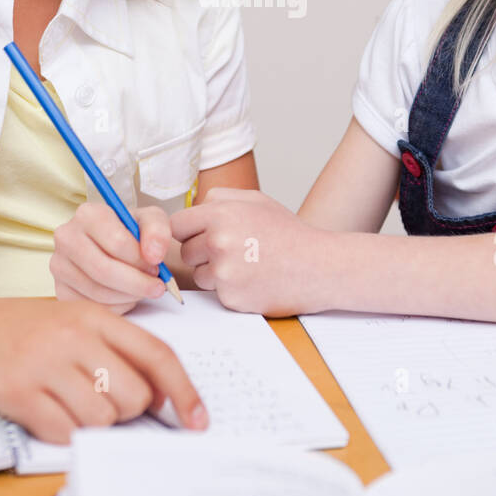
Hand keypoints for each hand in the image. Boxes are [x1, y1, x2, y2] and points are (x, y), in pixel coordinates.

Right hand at [0, 291, 207, 443]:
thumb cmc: (12, 328)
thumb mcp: (67, 319)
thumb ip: (110, 346)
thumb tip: (156, 392)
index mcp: (93, 314)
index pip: (157, 354)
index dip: (184, 391)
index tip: (197, 419)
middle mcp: (74, 337)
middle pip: (135, 394)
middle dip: (127, 410)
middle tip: (102, 402)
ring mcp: (46, 365)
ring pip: (104, 417)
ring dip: (93, 423)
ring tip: (66, 403)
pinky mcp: (19, 394)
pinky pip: (66, 432)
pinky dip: (64, 434)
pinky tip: (46, 415)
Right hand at [50, 202, 172, 311]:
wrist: (119, 249)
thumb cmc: (134, 234)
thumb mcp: (152, 221)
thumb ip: (158, 230)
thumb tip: (154, 254)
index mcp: (88, 213)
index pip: (116, 243)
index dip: (141, 260)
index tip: (157, 266)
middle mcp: (67, 237)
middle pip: (104, 270)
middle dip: (137, 283)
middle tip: (156, 287)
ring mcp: (59, 265)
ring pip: (98, 292)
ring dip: (128, 296)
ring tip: (142, 289)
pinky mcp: (60, 290)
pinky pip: (91, 307)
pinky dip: (115, 307)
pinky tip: (125, 296)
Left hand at [170, 188, 336, 316]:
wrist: (319, 267)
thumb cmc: (289, 234)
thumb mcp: (257, 201)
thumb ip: (219, 198)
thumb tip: (191, 207)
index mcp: (221, 214)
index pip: (176, 224)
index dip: (188, 230)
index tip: (200, 235)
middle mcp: (218, 242)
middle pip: (186, 252)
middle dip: (202, 253)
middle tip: (234, 251)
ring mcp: (224, 272)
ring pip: (199, 275)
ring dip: (215, 274)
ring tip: (247, 266)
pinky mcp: (231, 297)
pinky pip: (216, 294)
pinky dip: (231, 290)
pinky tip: (254, 281)